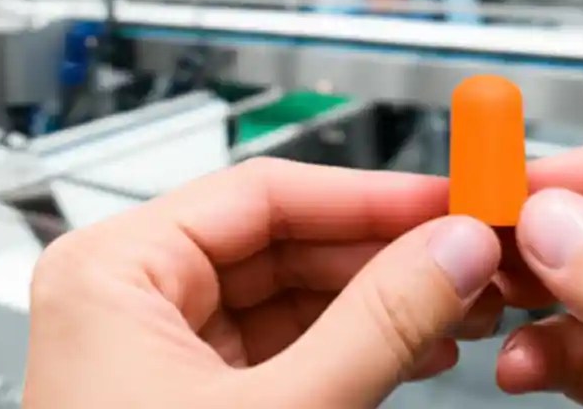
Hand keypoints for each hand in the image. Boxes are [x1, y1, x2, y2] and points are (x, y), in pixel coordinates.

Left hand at [24, 160, 503, 407]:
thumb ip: (379, 324)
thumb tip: (450, 251)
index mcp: (112, 272)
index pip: (262, 194)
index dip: (369, 196)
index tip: (451, 202)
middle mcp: (124, 297)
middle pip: (278, 241)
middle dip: (382, 252)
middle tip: (469, 255)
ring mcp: (153, 348)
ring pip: (285, 294)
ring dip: (375, 298)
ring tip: (458, 302)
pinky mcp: (184, 394)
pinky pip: (277, 345)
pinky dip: (347, 344)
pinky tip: (414, 345)